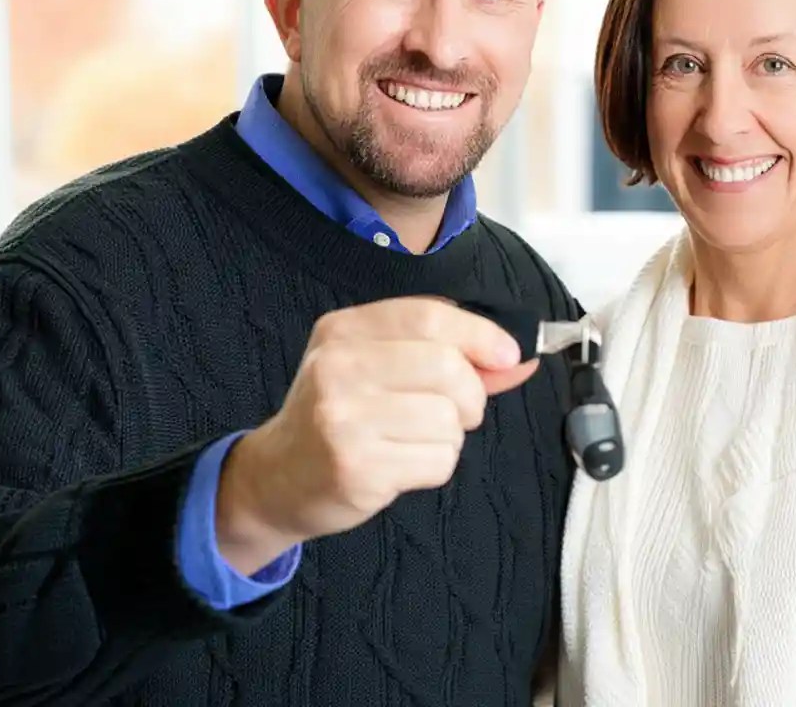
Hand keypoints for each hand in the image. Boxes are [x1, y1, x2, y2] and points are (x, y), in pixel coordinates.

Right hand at [215, 296, 538, 574]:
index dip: (480, 335)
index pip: (429, 317)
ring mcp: (343, 418)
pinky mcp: (356, 468)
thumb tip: (519, 357)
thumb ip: (449, 357)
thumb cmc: (339, 416)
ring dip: (449, 438)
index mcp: (342, 331)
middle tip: (454, 413)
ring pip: (448, 420)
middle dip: (470, 396)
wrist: (276, 478)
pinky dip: (435, 467)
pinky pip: (437, 462)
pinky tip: (401, 466)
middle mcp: (337, 368)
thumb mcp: (378, 368)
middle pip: (447, 368)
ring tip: (412, 442)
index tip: (508, 354)